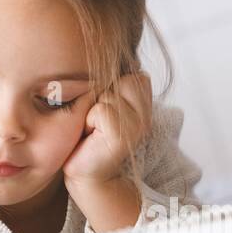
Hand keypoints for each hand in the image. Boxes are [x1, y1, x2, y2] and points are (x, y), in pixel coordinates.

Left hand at [62, 71, 152, 186]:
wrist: (86, 171)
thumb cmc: (89, 135)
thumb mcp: (104, 105)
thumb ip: (116, 85)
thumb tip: (119, 61)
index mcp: (143, 105)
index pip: (133, 75)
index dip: (112, 87)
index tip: (105, 110)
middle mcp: (145, 115)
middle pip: (122, 80)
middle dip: (102, 95)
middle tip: (98, 120)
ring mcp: (137, 126)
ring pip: (109, 94)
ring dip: (93, 109)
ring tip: (94, 128)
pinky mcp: (122, 136)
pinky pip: (101, 110)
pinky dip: (90, 120)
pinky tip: (92, 136)